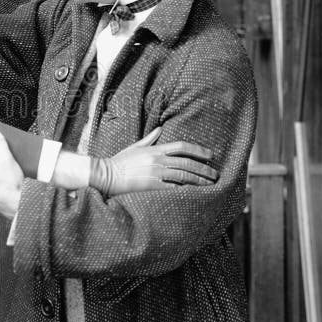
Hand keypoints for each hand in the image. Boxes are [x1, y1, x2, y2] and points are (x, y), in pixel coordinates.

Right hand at [90, 128, 217, 194]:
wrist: (106, 175)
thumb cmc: (119, 162)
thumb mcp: (135, 147)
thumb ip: (150, 139)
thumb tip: (160, 128)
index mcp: (155, 149)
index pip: (182, 147)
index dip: (198, 150)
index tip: (210, 155)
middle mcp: (158, 160)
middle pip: (187, 163)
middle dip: (204, 168)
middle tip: (215, 174)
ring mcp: (156, 173)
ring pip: (184, 176)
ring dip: (199, 180)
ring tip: (210, 184)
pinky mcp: (153, 187)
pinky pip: (174, 188)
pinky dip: (186, 190)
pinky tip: (195, 193)